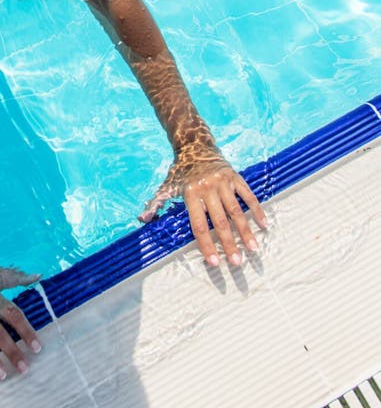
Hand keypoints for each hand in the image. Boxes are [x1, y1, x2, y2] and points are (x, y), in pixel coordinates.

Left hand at [138, 144, 268, 267]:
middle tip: (236, 263)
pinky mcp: (235, 177)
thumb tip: (142, 219)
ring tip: (253, 250)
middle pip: (219, 221)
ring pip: (236, 211)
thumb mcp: (167, 185)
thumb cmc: (180, 170)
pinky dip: (257, 210)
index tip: (214, 262)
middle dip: (229, 244)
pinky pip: (248, 195)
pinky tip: (264, 225)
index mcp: (191, 194)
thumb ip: (157, 203)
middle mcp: (208, 188)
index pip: (198, 225)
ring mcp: (223, 183)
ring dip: (246, 232)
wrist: (195, 144)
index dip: (206, 244)